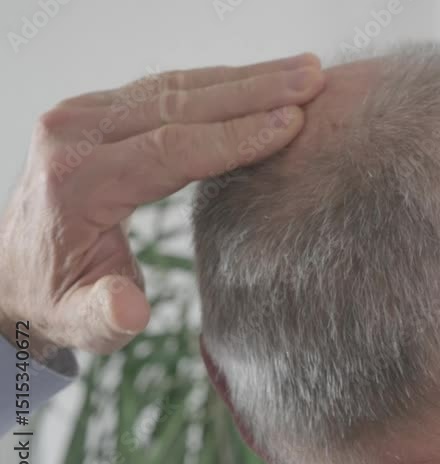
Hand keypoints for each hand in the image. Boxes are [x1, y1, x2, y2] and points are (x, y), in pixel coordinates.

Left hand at [0, 53, 325, 354]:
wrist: (14, 269)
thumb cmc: (56, 296)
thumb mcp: (78, 320)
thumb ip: (104, 315)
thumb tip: (130, 308)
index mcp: (75, 180)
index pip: (169, 149)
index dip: (235, 137)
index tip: (291, 124)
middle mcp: (76, 133)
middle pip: (179, 103)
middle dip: (255, 92)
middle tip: (313, 80)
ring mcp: (86, 113)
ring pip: (179, 86)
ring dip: (247, 77)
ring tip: (305, 71)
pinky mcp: (101, 109)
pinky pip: (170, 87)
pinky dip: (222, 82)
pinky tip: (264, 79)